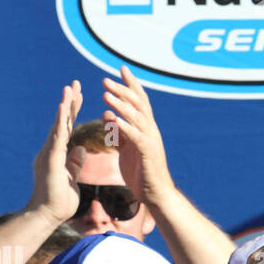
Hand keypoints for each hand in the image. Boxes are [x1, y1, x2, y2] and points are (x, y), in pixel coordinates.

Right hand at [28, 82, 83, 224]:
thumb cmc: (59, 200)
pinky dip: (60, 122)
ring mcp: (50, 153)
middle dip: (69, 102)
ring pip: (59, 125)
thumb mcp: (72, 178)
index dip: (73, 111)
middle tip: (74, 83)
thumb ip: (74, 164)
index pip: (67, 127)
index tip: (79, 94)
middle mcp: (51, 149)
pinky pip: (57, 138)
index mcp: (58, 153)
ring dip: (64, 106)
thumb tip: (81, 150)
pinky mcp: (51, 160)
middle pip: (62, 121)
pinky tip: (63, 108)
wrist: (48, 215)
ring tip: (69, 88)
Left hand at [102, 65, 174, 207]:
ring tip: (106, 94)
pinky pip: (135, 137)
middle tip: (106, 80)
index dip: (131, 84)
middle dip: (122, 90)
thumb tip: (107, 114)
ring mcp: (151, 141)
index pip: (140, 101)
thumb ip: (118, 131)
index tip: (122, 68)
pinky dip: (124, 127)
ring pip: (136, 117)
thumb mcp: (126, 149)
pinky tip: (113, 119)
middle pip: (138, 104)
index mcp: (145, 129)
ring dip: (121, 105)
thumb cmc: (142, 173)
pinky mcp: (148, 154)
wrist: (157, 195)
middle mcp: (150, 131)